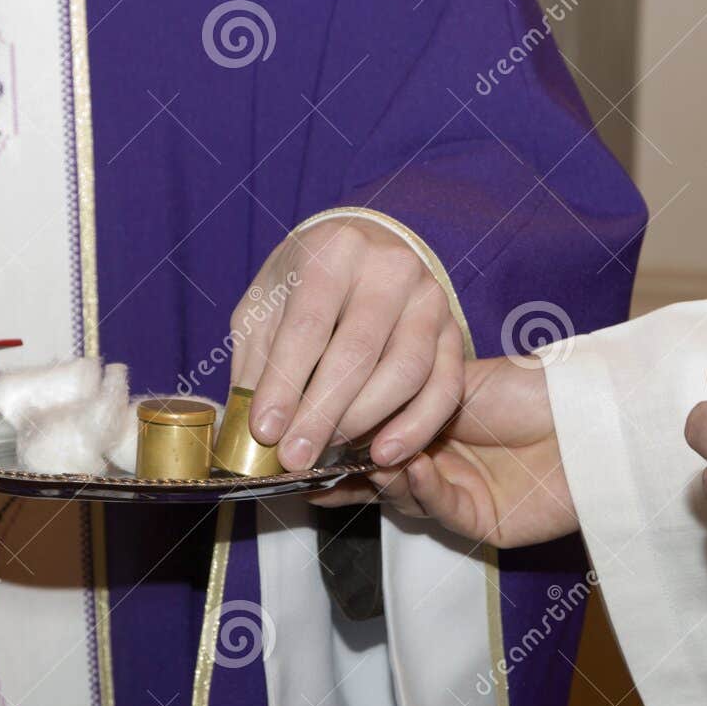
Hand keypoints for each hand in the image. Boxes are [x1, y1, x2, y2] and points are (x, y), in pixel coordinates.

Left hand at [230, 217, 464, 471]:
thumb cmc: (306, 281)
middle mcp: (388, 268)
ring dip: (366, 422)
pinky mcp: (453, 329)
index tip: (267, 432)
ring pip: (406, 372)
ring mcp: (428, 298)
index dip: (284, 384)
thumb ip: (258, 360)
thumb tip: (253, 429)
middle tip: (296, 457)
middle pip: (357, 352)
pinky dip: (417, 428)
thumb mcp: (267, 304)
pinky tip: (385, 454)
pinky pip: (445, 387)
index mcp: (332, 252)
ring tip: (331, 453)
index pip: (307, 327)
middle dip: (322, 414)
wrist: (367, 248)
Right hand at [313, 356, 578, 548]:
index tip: (304, 432)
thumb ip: (404, 396)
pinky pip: (439, 508)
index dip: (340, 438)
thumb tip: (347, 403)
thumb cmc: (530, 387)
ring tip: (372, 454)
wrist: (589, 415)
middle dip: (345, 468)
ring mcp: (457, 495)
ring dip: (384, 475)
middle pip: (379, 473)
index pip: (373, 437)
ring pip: (403, 494)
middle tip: (312, 461)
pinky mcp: (479, 523)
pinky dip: (420, 488)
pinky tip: (411, 466)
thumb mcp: (454, 378)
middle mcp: (438, 463)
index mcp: (428, 426)